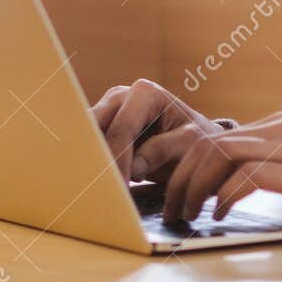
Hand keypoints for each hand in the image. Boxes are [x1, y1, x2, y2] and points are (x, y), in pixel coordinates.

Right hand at [92, 78, 223, 182]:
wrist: (191, 142)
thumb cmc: (194, 139)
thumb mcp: (190, 143)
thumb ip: (163, 150)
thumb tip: (133, 168)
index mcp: (144, 93)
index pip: (122, 128)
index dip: (118, 159)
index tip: (120, 186)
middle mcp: (120, 95)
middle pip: (97, 128)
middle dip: (98, 158)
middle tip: (102, 188)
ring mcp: (107, 109)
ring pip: (87, 136)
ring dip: (91, 161)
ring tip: (98, 187)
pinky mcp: (100, 126)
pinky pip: (88, 144)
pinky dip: (91, 162)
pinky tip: (98, 182)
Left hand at [163, 112, 281, 235]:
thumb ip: (269, 171)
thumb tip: (227, 191)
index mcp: (276, 127)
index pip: (212, 137)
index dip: (183, 165)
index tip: (170, 192)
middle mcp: (279, 129)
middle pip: (206, 142)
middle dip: (177, 176)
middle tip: (169, 208)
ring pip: (218, 154)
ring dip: (193, 187)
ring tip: (186, 213)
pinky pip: (246, 176)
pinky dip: (224, 197)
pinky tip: (219, 215)